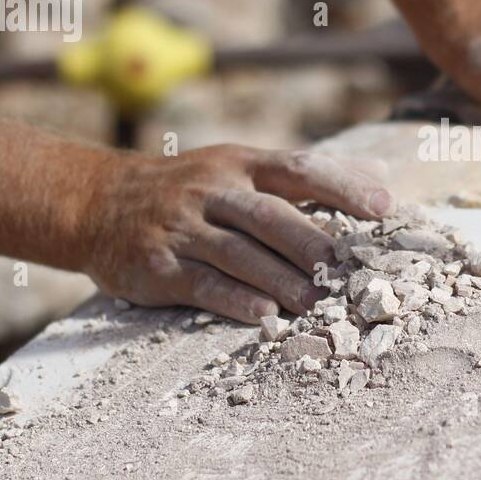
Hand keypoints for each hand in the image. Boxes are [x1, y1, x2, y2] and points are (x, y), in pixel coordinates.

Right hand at [82, 146, 394, 322]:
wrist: (96, 203)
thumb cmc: (190, 189)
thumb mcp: (240, 166)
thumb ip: (306, 175)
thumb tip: (382, 172)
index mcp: (240, 164)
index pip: (298, 169)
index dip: (343, 186)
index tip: (384, 208)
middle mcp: (212, 191)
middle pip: (269, 215)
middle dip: (312, 242)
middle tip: (349, 269)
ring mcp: (183, 228)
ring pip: (239, 254)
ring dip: (282, 280)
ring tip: (318, 303)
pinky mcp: (159, 266)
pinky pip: (203, 284)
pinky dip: (236, 300)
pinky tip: (266, 314)